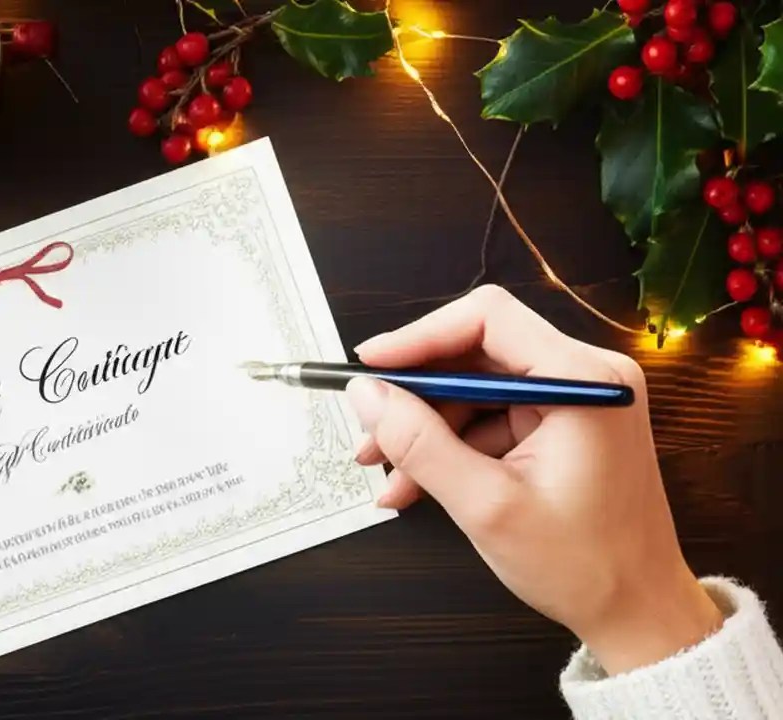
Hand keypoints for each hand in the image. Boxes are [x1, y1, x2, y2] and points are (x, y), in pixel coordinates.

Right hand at [348, 285, 722, 674]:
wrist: (638, 612)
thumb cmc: (587, 567)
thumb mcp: (486, 505)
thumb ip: (419, 443)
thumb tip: (367, 395)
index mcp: (584, 380)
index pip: (486, 320)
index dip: (419, 337)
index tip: (371, 364)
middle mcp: (586, 377)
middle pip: (475, 354)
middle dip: (416, 394)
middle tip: (370, 428)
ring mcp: (576, 400)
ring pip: (475, 389)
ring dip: (426, 428)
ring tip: (388, 472)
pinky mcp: (563, 424)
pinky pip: (490, 417)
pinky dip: (451, 446)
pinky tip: (416, 482)